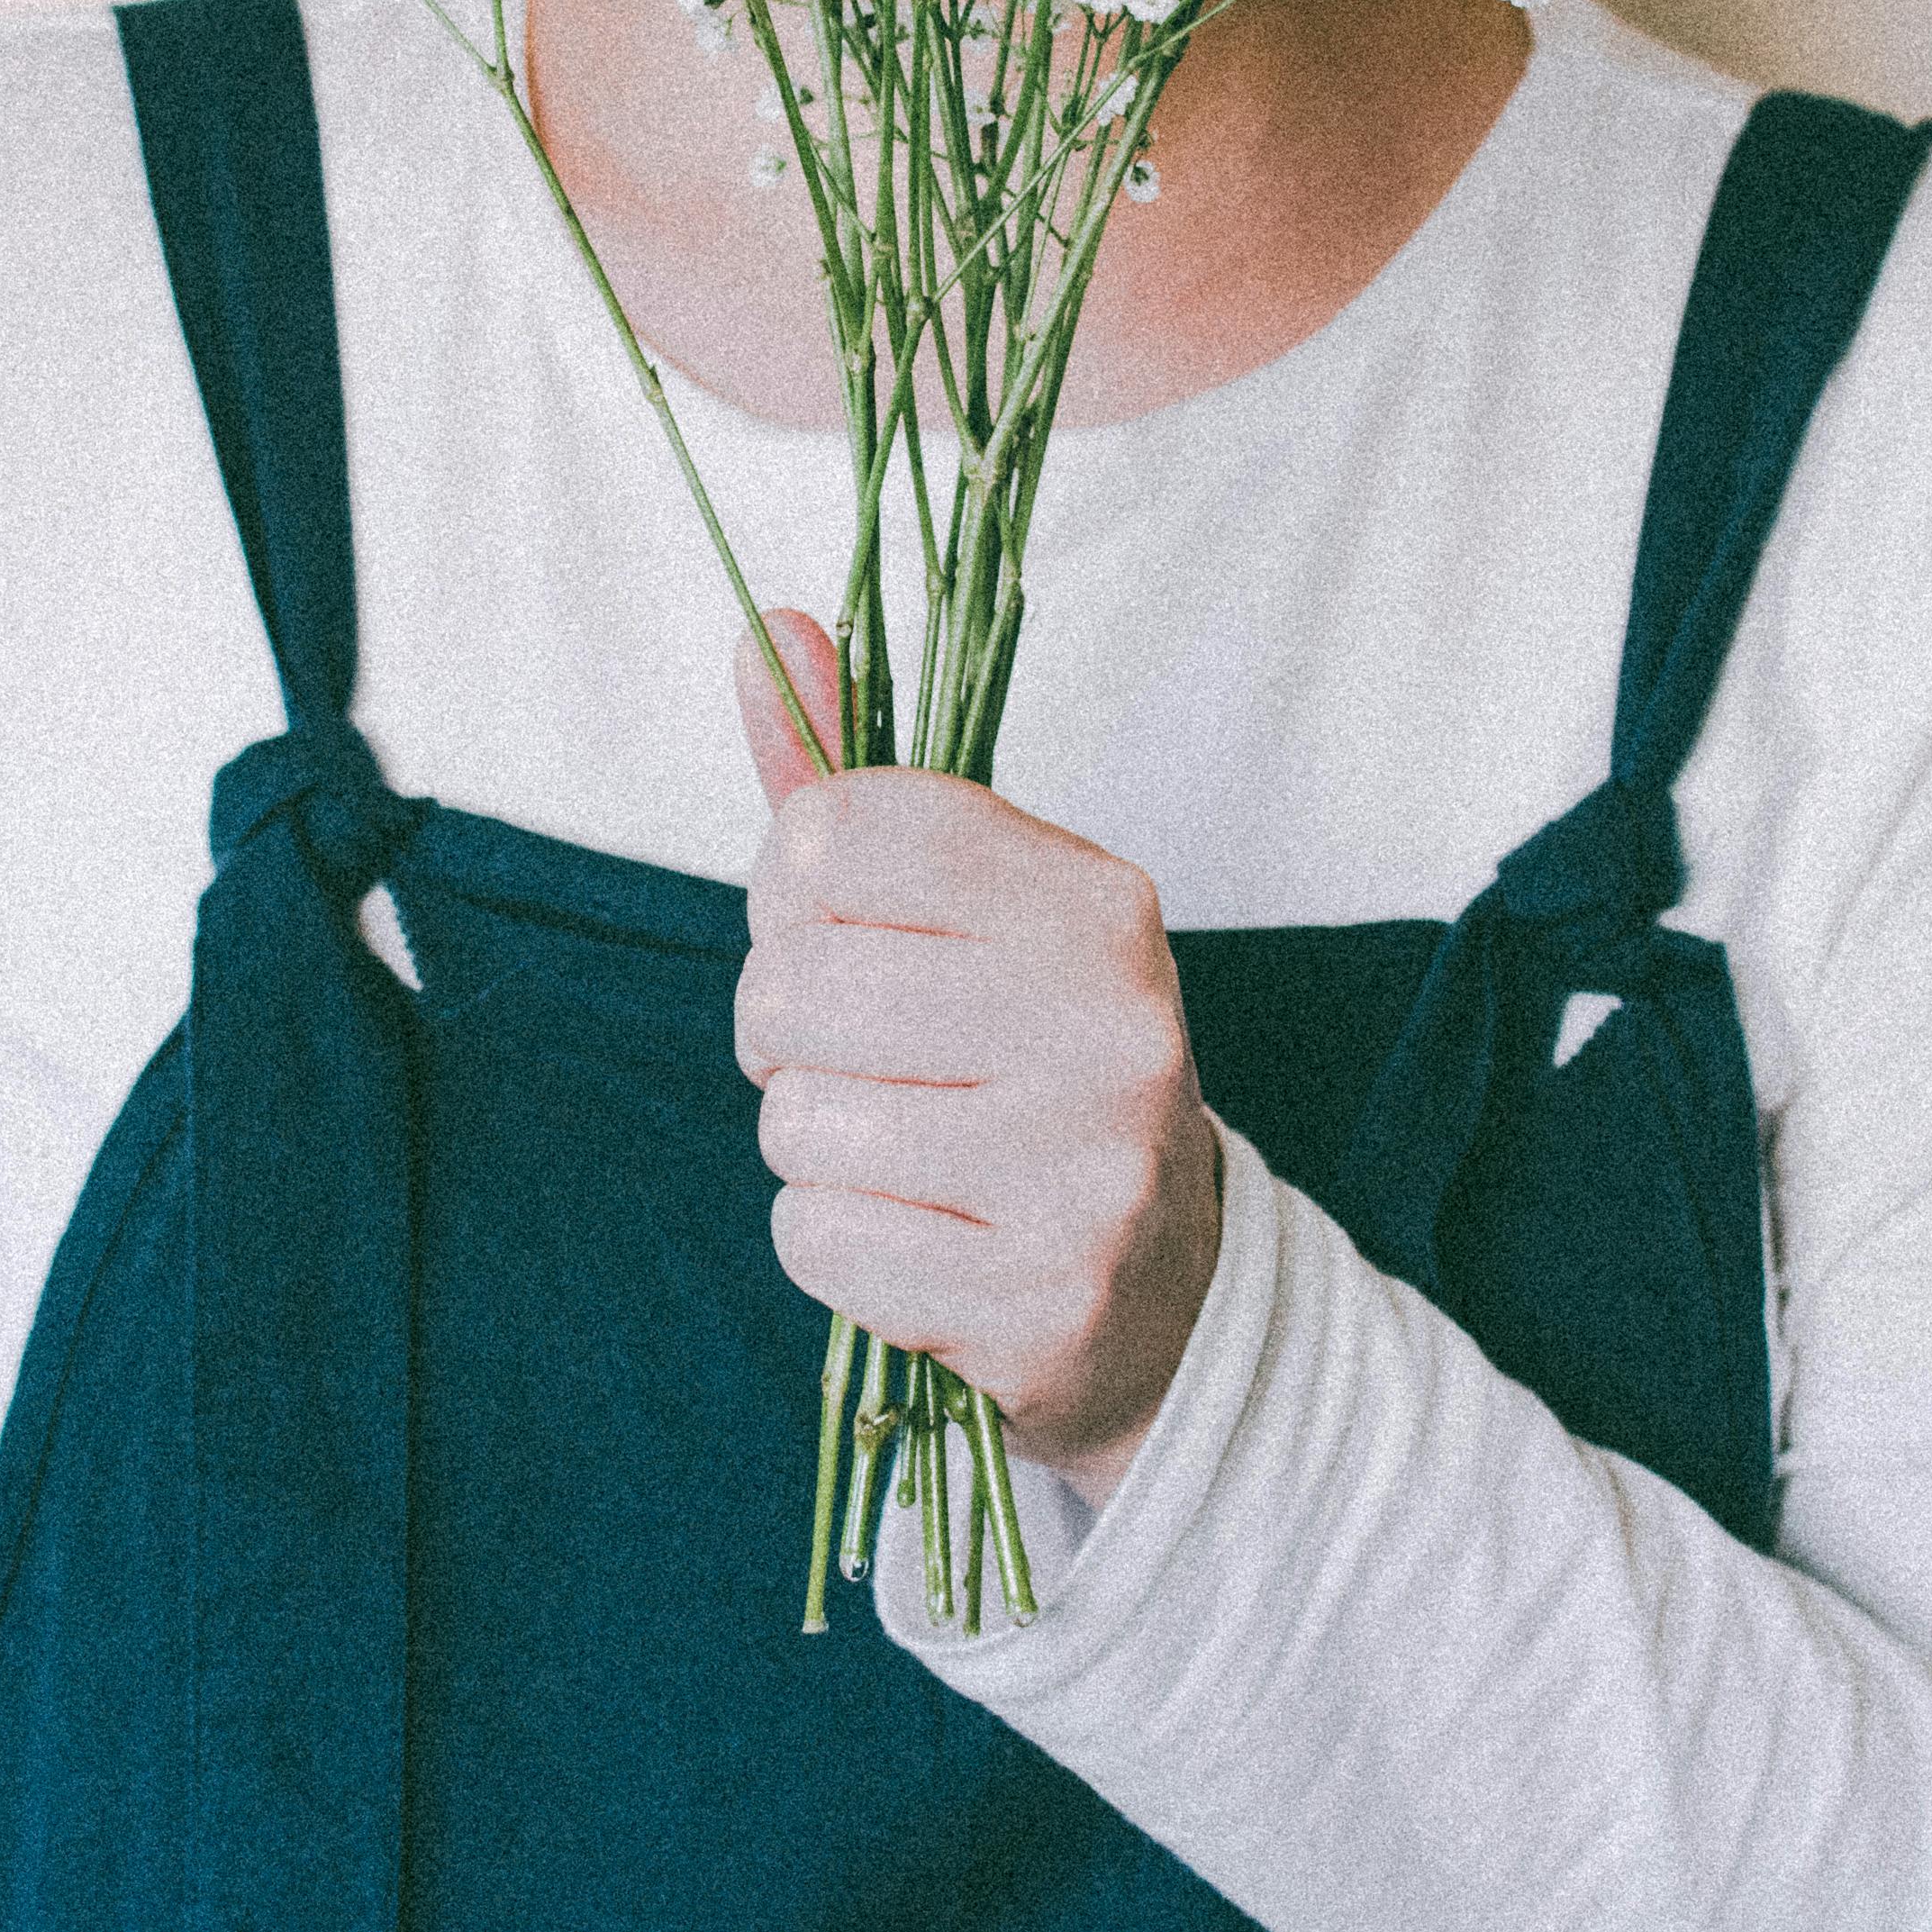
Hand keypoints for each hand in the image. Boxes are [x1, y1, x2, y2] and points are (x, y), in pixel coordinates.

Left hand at [733, 612, 1224, 1503]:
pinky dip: (833, 1243)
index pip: (841, 834)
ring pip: (794, 1123)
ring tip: (902, 1148)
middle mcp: (1112, 1025)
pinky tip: (919, 1234)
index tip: (840, 929)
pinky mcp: (1043, 1301)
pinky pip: (817, 1240)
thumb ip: (856, 789)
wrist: (1167, 1291)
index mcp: (1097, 902)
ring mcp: (1088, 1173)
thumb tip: (765, 629)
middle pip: (792, 988)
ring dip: (811, 1143)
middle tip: (864, 1059)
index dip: (792, 889)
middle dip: (784, 1031)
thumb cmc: (1026, 1066)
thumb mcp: (967, 918)